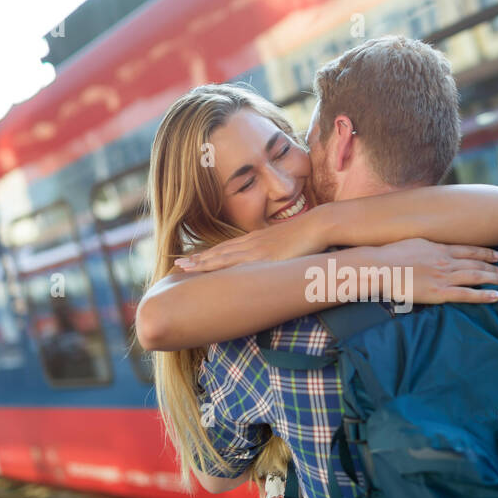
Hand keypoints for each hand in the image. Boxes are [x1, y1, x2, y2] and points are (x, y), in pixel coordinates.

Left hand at [176, 208, 327, 272]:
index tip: (192, 260)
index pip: (226, 249)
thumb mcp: (288, 244)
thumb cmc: (308, 234)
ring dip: (201, 263)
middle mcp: (252, 243)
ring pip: (222, 257)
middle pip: (219, 252)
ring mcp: (257, 250)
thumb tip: (274, 261)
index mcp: (256, 240)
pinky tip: (209, 273)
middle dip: (198, 260)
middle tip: (177, 266)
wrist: (320, 224)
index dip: (208, 255)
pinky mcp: (265, 258)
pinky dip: (221, 269)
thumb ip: (277, 252)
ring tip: (183, 268)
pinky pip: (238, 265)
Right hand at [376, 238, 497, 306]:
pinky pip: (467, 295)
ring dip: (496, 279)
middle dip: (496, 268)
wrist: (381, 266)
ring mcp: (444, 276)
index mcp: (440, 248)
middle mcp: (446, 261)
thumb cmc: (391, 255)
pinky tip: (496, 297)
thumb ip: (429, 246)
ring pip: (477, 277)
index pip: (470, 250)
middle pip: (478, 264)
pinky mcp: (439, 292)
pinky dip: (484, 295)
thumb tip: (435, 247)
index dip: (486, 253)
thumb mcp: (414, 243)